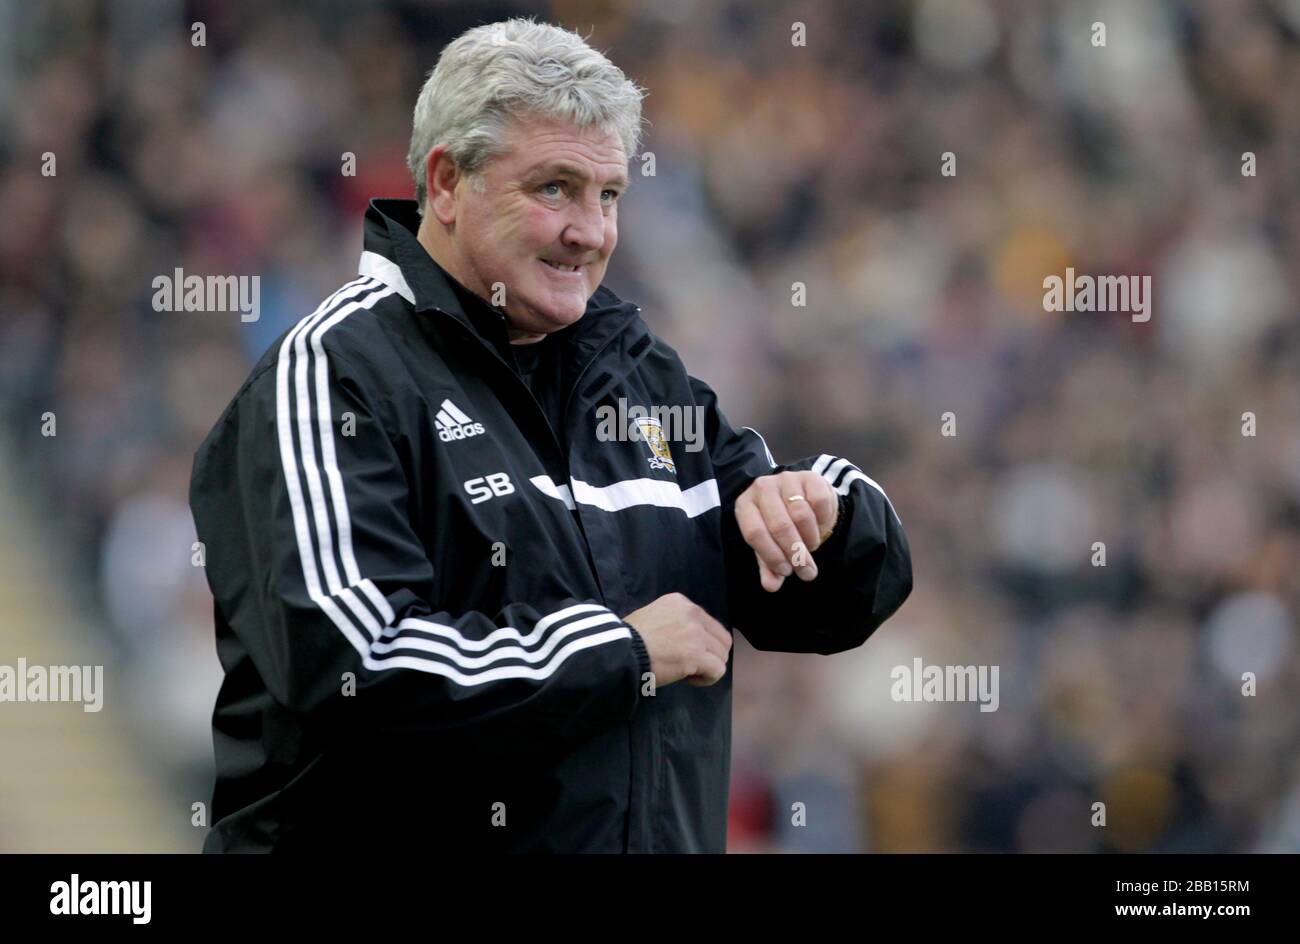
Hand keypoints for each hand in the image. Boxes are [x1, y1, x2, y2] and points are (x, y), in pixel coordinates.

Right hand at [622, 592, 731, 687]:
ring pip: (721, 656)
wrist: (618, 651)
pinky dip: (707, 679)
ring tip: (686, 672)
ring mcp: (696, 634)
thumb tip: (687, 640)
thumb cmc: (628, 639)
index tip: (682, 652)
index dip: (701, 643)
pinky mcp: (696, 655)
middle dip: (710, 655)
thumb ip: (673, 622)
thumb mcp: (652, 617)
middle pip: (722, 640)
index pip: (709, 624)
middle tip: (690, 665)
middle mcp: (692, 613)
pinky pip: (718, 670)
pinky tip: (688, 678)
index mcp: (680, 602)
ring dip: (707, 667)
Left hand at [734, 470, 837, 592]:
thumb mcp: (770, 546)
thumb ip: (769, 567)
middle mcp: (762, 487)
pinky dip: (822, 521)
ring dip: (810, 539)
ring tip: (811, 547)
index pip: (754, 533)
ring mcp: (786, 479)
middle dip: (795, 553)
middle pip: (779, 526)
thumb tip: (771, 586)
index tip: (786, 571)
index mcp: (745, 505)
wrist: (802, 498)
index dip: (771, 556)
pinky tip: (820, 527)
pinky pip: (819, 502)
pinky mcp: (809, 476)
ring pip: (801, 515)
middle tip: (807, 571)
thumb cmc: (780, 525)